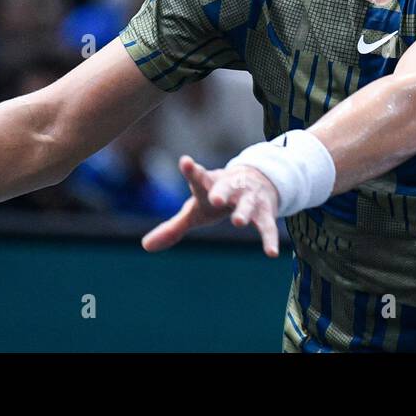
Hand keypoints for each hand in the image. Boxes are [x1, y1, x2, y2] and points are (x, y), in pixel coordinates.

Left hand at [142, 155, 280, 256]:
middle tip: (215, 198)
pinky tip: (270, 253)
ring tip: (237, 222)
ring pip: (247, 205)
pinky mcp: (265, 212)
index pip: (198, 177)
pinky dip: (268, 239)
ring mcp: (249, 199)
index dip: (192, 170)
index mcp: (208, 185)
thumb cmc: (216, 198)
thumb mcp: (195, 211)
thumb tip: (144, 246)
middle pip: (225, 188)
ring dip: (242, 213)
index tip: (186, 162)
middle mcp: (230, 188)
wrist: (256, 181)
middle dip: (221, 192)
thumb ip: (172, 228)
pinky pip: (267, 227)